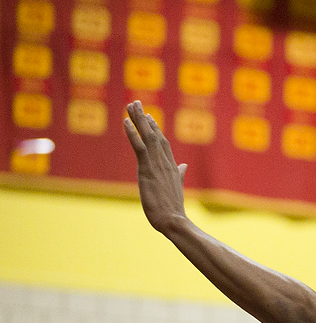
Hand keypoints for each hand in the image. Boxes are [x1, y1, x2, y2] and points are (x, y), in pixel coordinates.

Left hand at [123, 101, 188, 233]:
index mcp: (171, 167)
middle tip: (137, 102)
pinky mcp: (147, 169)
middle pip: (154, 134)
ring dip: (138, 119)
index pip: (162, 143)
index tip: (148, 116)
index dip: (155, 128)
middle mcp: (165, 161)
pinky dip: (132, 133)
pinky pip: (139, 146)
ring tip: (131, 105)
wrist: (173, 220)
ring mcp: (156, 164)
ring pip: (147, 136)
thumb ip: (179, 175)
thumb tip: (183, 166)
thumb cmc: (173, 208)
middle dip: (145, 118)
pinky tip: (125, 122)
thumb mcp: (175, 188)